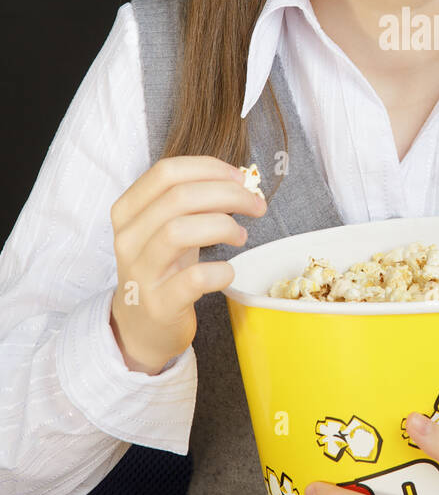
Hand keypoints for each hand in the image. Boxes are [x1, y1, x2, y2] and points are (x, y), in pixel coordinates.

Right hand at [109, 156, 267, 374]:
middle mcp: (127, 239)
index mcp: (127, 212)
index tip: (239, 178)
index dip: (209, 168)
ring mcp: (140, 274)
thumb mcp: (166, 228)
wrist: (142, 326)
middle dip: (227, 194)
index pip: (165, 172)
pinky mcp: (159, 305)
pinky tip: (228, 271)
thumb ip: (192, 201)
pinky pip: (194, 279)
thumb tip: (238, 180)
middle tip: (255, 205)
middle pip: (178, 197)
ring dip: (223, 227)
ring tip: (242, 236)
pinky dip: (220, 270)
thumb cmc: (163, 268)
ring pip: (179, 231)